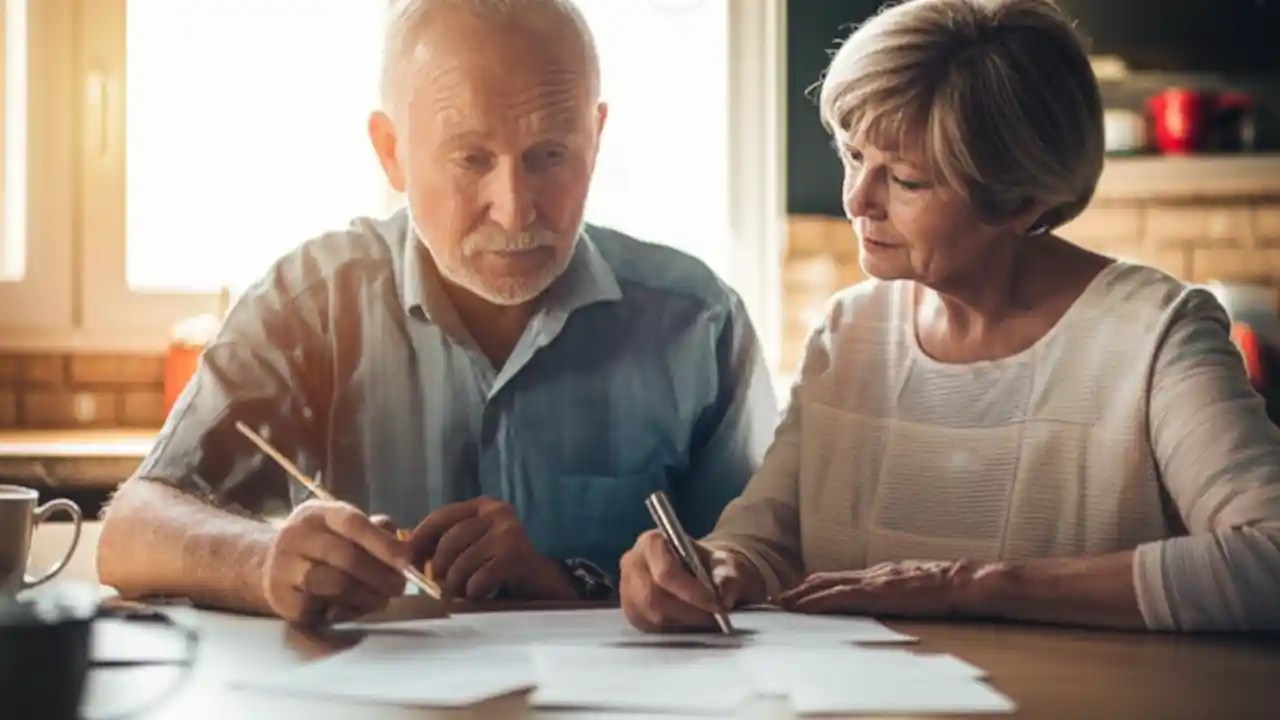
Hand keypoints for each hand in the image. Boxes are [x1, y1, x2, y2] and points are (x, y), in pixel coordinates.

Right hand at [261, 501, 410, 624]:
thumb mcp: (343, 528)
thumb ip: (375, 531)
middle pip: (346, 557)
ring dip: (366, 596)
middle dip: (380, 575)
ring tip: (381, 599)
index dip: (383, 543)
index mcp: (317, 513)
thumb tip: (405, 547)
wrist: (270, 565)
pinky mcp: (281, 598)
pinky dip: (344, 612)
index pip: (353, 523)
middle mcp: (296, 536)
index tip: (407, 560)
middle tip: (399, 587)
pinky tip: (353, 609)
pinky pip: (321, 608)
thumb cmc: (321, 545)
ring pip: (334, 584)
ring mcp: (284, 567)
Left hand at [408, 497, 573, 600]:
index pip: (442, 515)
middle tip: (435, 585)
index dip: (421, 537)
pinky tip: (479, 596)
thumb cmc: (501, 565)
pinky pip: (478, 579)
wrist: (542, 582)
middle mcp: (498, 512)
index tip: (407, 557)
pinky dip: (472, 592)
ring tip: (455, 594)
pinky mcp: (516, 556)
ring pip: (462, 562)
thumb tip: (407, 551)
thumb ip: (449, 542)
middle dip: (438, 566)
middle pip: (450, 539)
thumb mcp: (475, 545)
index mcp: (484, 505)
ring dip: (454, 584)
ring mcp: (509, 532)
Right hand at [619, 529, 758, 632]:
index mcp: (652, 542)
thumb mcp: (725, 562)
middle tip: (712, 618)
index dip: (691, 593)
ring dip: (681, 623)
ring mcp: (626, 589)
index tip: (716, 605)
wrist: (697, 572)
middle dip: (687, 612)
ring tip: (703, 620)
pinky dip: (672, 629)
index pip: (666, 573)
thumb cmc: (708, 564)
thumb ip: (729, 575)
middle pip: (653, 598)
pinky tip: (688, 623)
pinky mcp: (630, 611)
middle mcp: (632, 563)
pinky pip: (648, 627)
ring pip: (650, 616)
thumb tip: (725, 596)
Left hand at [776, 560, 984, 617]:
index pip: (841, 577)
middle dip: (802, 590)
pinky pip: (840, 596)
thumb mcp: (914, 583)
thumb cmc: (946, 585)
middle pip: (827, 579)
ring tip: (783, 604)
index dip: (817, 585)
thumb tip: (886, 595)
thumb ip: (896, 588)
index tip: (797, 592)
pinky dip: (818, 602)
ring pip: (828, 586)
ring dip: (803, 596)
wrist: (962, 581)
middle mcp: (872, 573)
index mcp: (881, 573)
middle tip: (779, 600)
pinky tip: (803, 607)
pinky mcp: (876, 592)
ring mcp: (873, 581)